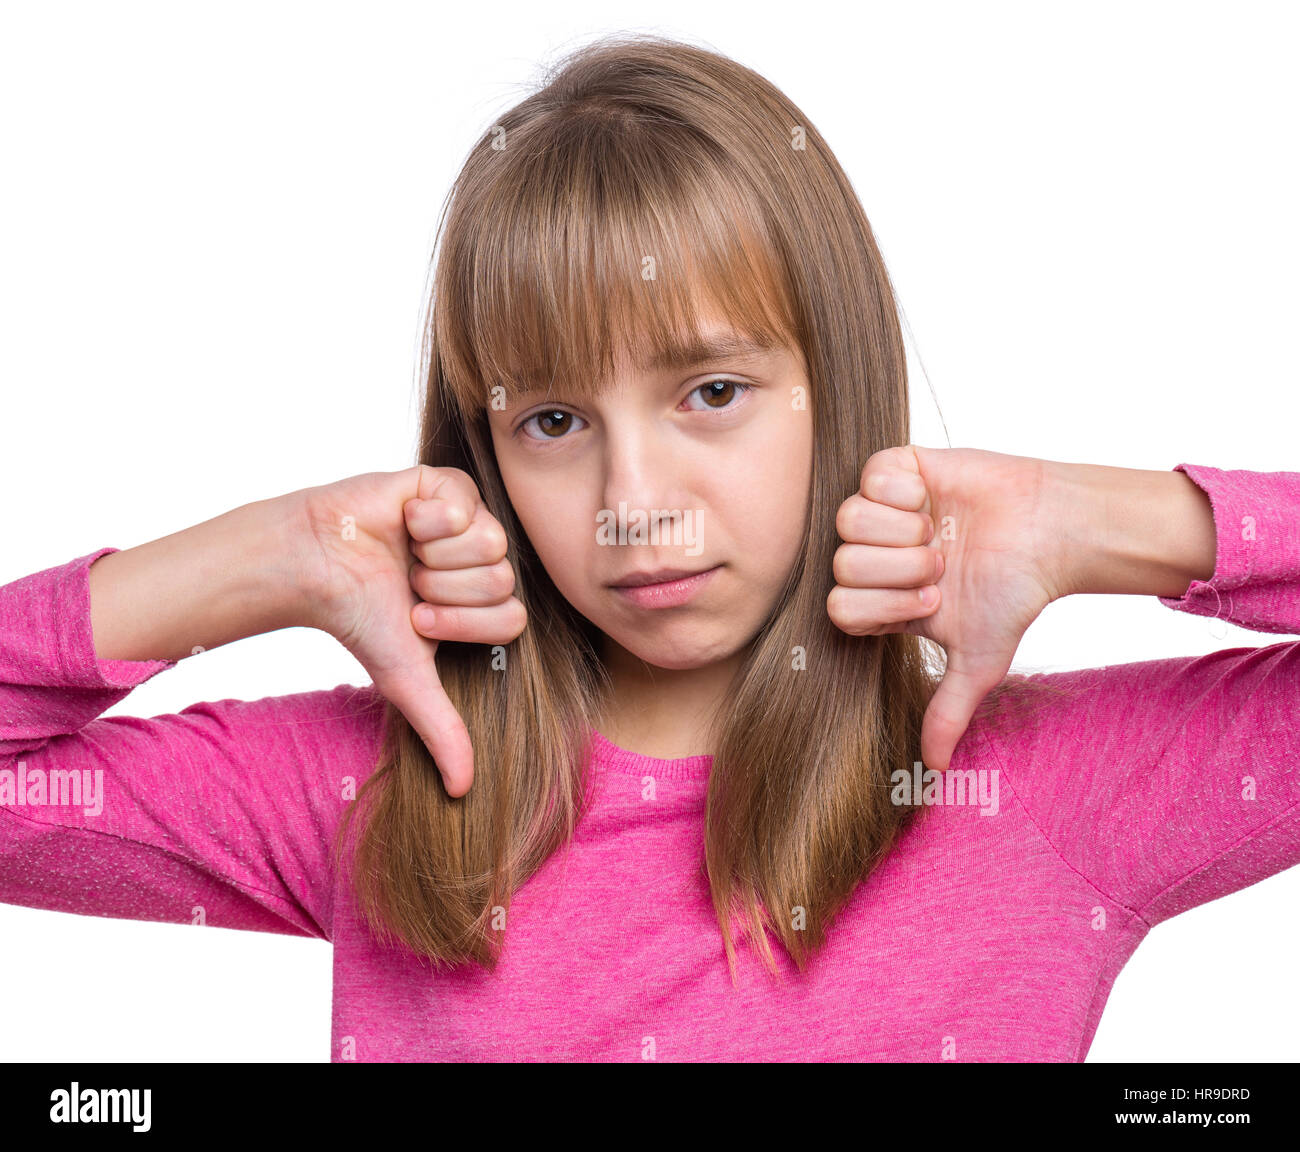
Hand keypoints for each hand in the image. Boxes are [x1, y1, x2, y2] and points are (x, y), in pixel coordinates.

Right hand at [294, 465, 525, 796]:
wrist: (314, 563)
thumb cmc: (360, 618)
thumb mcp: (408, 680)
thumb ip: (443, 730)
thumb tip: (462, 793)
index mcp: (487, 600)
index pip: (513, 617)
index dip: (463, 623)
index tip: (418, 616)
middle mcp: (486, 559)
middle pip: (503, 580)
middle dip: (444, 590)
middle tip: (408, 582)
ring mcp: (471, 517)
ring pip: (489, 541)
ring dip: (433, 556)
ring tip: (405, 552)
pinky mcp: (447, 483)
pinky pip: (463, 502)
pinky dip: (424, 517)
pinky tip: (402, 519)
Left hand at [829, 445, 1069, 771]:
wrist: (1051, 533)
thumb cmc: (1013, 594)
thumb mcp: (978, 660)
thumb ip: (949, 710)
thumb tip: (936, 768)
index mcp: (876, 599)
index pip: (839, 607)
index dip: (885, 606)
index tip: (932, 601)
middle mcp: (869, 554)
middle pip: (842, 564)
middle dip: (901, 570)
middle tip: (941, 565)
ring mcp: (879, 510)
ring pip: (849, 519)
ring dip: (905, 531)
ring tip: (940, 533)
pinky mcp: (894, 468)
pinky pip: (870, 476)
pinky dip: (906, 490)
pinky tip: (934, 497)